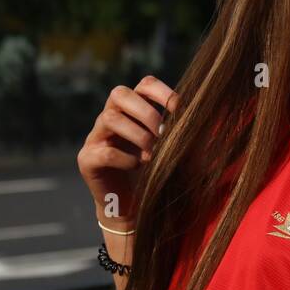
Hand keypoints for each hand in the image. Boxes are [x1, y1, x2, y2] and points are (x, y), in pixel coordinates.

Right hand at [77, 76, 179, 225]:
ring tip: (152, 155)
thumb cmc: (158, 171)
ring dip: (138, 136)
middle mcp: (111, 117)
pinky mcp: (87, 160)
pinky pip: (104, 152)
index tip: (180, 110)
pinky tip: (138, 167)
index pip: (144, 84)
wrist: (135, 205)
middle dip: (146, 112)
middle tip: (163, 134)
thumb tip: (202, 115)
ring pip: (109, 118)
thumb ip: (183, 131)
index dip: (162, 92)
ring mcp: (96, 137)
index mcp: (134, 109)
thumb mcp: (174, 149)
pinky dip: (127, 160)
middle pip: (119, 93)